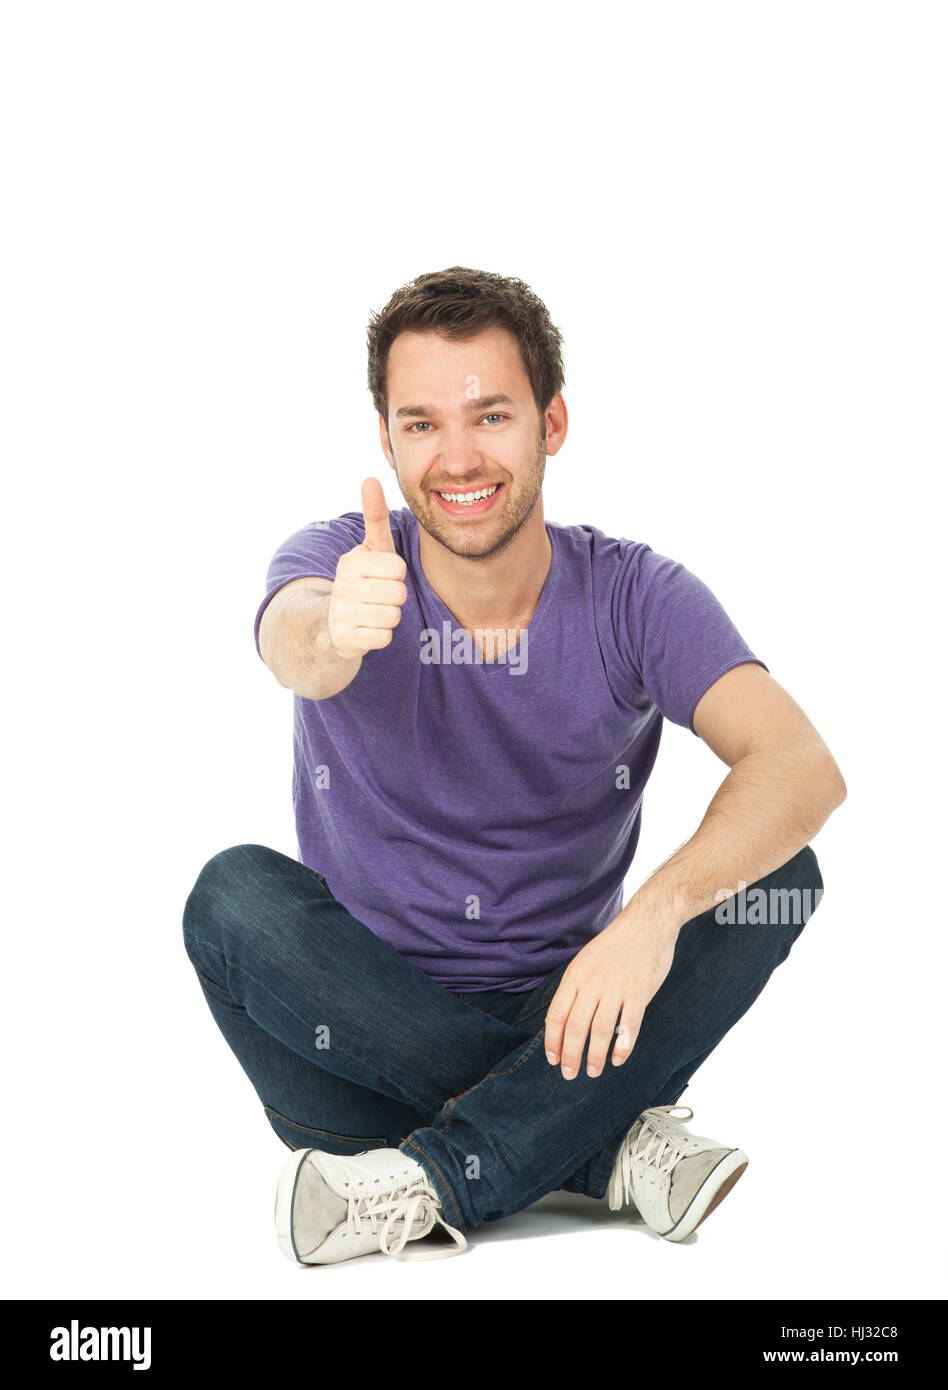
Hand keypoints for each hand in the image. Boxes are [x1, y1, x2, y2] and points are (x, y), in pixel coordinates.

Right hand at [328, 478, 408, 659]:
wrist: (330, 624)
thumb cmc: (361, 581)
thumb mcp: (369, 549)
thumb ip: (374, 516)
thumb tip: (370, 478)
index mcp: (350, 561)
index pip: (398, 568)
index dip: (395, 575)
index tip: (380, 577)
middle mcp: (342, 586)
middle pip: (398, 593)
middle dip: (393, 597)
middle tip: (376, 597)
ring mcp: (341, 614)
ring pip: (393, 616)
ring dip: (388, 617)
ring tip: (371, 612)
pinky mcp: (345, 640)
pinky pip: (384, 637)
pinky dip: (380, 636)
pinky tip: (366, 630)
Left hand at [544, 908, 678, 1079]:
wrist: (647, 922)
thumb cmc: (615, 944)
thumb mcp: (585, 960)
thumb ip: (575, 987)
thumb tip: (563, 1019)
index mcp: (575, 975)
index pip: (556, 1015)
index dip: (553, 1041)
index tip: (552, 1059)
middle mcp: (592, 983)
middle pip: (575, 1028)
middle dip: (570, 1056)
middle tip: (569, 1074)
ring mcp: (616, 988)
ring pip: (600, 1031)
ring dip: (594, 1057)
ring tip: (592, 1071)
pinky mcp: (639, 992)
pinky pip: (628, 1027)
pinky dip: (622, 1048)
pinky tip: (618, 1060)